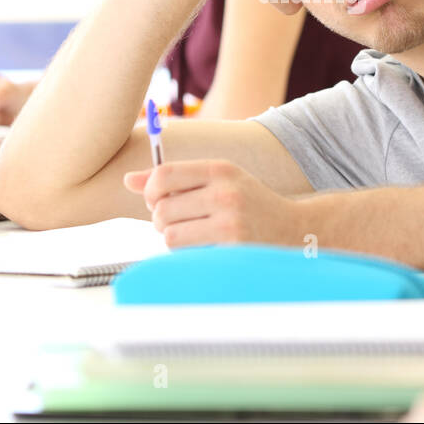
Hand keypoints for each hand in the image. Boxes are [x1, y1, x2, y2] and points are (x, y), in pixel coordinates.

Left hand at [123, 159, 306, 246]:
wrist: (296, 230)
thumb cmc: (250, 204)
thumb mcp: (219, 181)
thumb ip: (176, 179)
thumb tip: (127, 180)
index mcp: (221, 169)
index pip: (164, 174)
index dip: (150, 189)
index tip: (156, 198)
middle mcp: (225, 193)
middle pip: (161, 208)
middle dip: (161, 219)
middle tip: (178, 221)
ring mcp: (229, 223)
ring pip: (169, 234)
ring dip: (173, 238)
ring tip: (193, 234)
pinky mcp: (231, 250)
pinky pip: (185, 254)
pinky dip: (188, 253)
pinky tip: (206, 247)